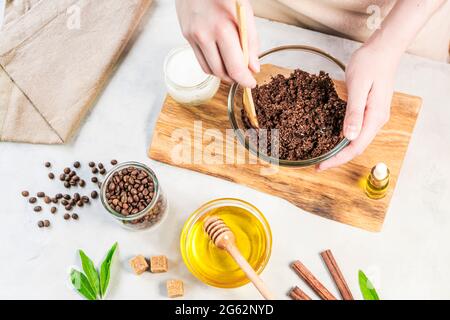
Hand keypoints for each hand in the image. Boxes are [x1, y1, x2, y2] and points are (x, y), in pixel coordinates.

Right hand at [175, 0, 258, 87]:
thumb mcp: (245, 12)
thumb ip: (251, 41)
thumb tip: (253, 67)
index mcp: (223, 27)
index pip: (235, 66)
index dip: (245, 79)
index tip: (251, 83)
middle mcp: (204, 35)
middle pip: (222, 72)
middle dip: (235, 78)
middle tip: (244, 75)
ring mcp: (193, 37)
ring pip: (210, 70)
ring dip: (223, 74)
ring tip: (233, 66)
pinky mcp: (186, 37)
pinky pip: (201, 62)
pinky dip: (213, 66)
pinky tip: (221, 59)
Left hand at [317, 43, 400, 170]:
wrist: (383, 49)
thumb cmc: (370, 63)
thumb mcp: (358, 86)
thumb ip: (353, 112)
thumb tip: (348, 137)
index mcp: (374, 117)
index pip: (355, 147)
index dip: (337, 159)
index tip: (320, 166)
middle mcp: (377, 120)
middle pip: (356, 147)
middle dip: (337, 158)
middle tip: (318, 164)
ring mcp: (375, 116)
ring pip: (357, 140)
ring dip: (340, 150)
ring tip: (323, 155)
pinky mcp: (371, 110)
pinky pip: (357, 130)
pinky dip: (344, 138)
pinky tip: (333, 138)